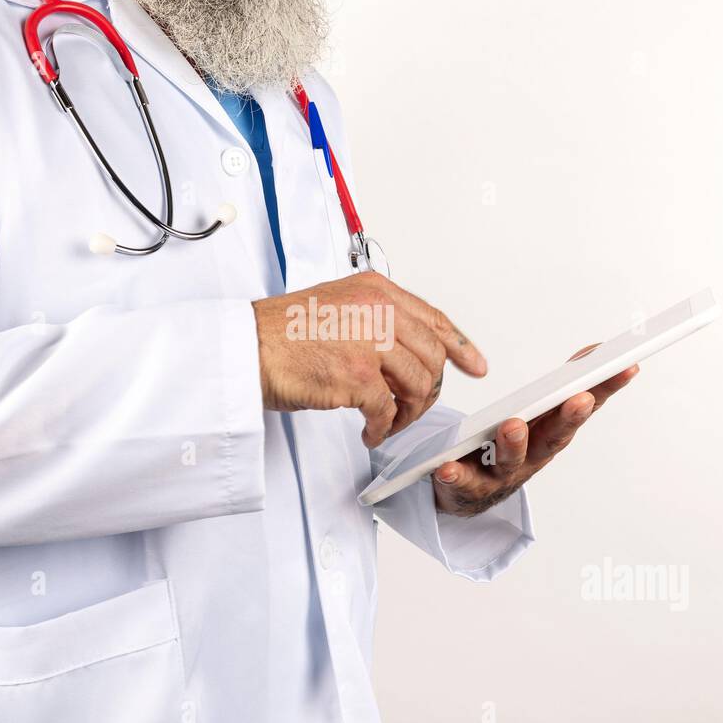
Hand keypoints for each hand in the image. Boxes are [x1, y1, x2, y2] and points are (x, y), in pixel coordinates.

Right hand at [252, 272, 486, 447]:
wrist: (247, 346)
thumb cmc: (281, 332)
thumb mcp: (338, 304)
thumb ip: (375, 318)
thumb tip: (404, 349)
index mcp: (376, 290)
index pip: (434, 319)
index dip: (460, 346)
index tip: (475, 364)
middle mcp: (378, 310)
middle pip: (432, 357)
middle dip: (427, 390)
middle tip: (411, 406)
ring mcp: (370, 342)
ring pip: (418, 386)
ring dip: (406, 413)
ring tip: (388, 422)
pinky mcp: (358, 376)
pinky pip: (388, 411)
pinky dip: (382, 429)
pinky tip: (369, 432)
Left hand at [432, 344, 638, 516]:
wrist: (468, 494)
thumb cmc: (508, 446)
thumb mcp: (538, 415)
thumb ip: (562, 384)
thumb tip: (594, 350)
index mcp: (550, 432)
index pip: (584, 407)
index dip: (607, 388)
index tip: (626, 366)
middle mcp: (533, 455)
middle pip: (555, 437)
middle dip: (569, 418)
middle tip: (579, 399)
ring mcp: (503, 474)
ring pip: (511, 460)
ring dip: (514, 443)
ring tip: (512, 426)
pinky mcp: (469, 487)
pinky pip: (463, 481)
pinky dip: (456, 475)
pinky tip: (446, 467)